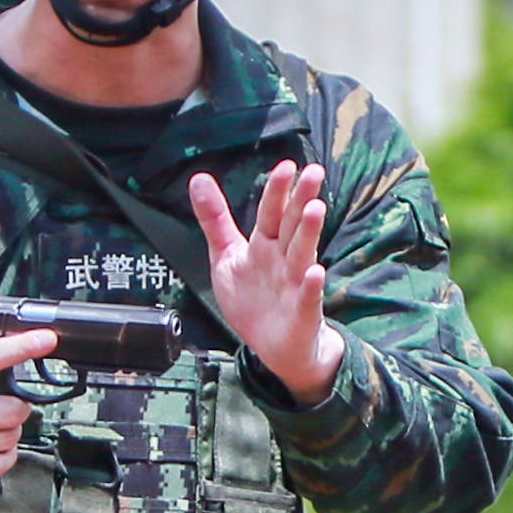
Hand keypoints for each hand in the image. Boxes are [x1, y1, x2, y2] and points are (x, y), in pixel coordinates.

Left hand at [189, 163, 341, 404]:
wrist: (274, 346)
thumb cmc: (253, 298)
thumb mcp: (227, 256)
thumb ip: (215, 219)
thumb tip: (198, 177)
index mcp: (265, 245)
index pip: (271, 213)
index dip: (277, 191)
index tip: (287, 166)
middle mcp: (283, 260)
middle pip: (292, 225)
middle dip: (302, 200)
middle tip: (314, 172)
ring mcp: (295, 284)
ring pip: (303, 254)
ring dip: (308, 233)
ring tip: (315, 210)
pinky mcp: (303, 311)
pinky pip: (308, 297)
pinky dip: (312, 286)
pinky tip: (315, 272)